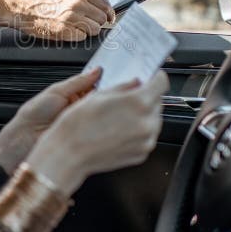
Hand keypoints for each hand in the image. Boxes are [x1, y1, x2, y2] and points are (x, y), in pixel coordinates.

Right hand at [0, 0, 115, 40]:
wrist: (19, 5)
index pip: (105, 4)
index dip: (109, 13)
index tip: (109, 18)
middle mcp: (77, 3)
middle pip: (101, 19)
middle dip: (97, 22)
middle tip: (88, 23)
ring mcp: (70, 18)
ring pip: (94, 29)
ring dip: (87, 30)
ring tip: (75, 26)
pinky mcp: (63, 31)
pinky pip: (81, 37)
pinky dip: (76, 36)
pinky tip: (66, 30)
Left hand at [0, 68, 102, 173]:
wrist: (24, 141)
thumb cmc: (33, 116)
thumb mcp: (56, 91)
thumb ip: (78, 81)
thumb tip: (96, 70)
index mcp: (71, 96)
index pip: (93, 86)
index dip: (102, 82)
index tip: (111, 79)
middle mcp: (78, 109)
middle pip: (99, 100)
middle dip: (104, 96)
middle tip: (108, 94)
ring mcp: (83, 123)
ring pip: (101, 114)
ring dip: (103, 110)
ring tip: (102, 107)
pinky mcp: (85, 137)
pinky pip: (98, 128)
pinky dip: (100, 124)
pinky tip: (101, 120)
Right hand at [26, 70, 169, 196]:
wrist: (69, 154)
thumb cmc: (78, 126)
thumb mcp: (99, 95)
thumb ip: (123, 86)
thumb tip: (135, 82)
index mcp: (138, 103)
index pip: (161, 83)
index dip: (155, 77)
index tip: (152, 77)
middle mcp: (147, 123)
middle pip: (158, 101)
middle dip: (145, 97)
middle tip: (126, 98)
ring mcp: (146, 140)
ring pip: (153, 119)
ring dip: (143, 114)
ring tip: (118, 116)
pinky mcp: (142, 153)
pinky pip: (147, 135)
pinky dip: (138, 130)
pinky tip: (118, 128)